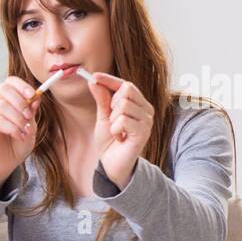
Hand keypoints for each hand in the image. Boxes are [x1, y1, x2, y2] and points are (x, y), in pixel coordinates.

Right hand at [0, 76, 38, 190]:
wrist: (8, 162)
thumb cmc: (18, 142)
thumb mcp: (31, 125)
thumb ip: (32, 111)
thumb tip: (36, 97)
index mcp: (6, 99)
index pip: (10, 82)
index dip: (21, 85)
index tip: (33, 95)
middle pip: (3, 89)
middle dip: (20, 101)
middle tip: (30, 116)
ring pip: (2, 106)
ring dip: (18, 118)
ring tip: (26, 130)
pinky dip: (13, 128)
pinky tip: (20, 136)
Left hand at [87, 71, 153, 187]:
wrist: (112, 164)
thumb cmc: (110, 141)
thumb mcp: (103, 117)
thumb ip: (102, 99)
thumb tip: (94, 81)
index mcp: (138, 104)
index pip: (126, 84)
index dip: (109, 80)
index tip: (93, 76)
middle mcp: (146, 110)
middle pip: (126, 90)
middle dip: (112, 104)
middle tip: (112, 120)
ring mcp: (147, 120)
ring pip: (124, 105)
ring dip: (113, 120)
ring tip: (116, 131)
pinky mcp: (144, 132)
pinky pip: (123, 120)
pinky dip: (115, 130)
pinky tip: (119, 138)